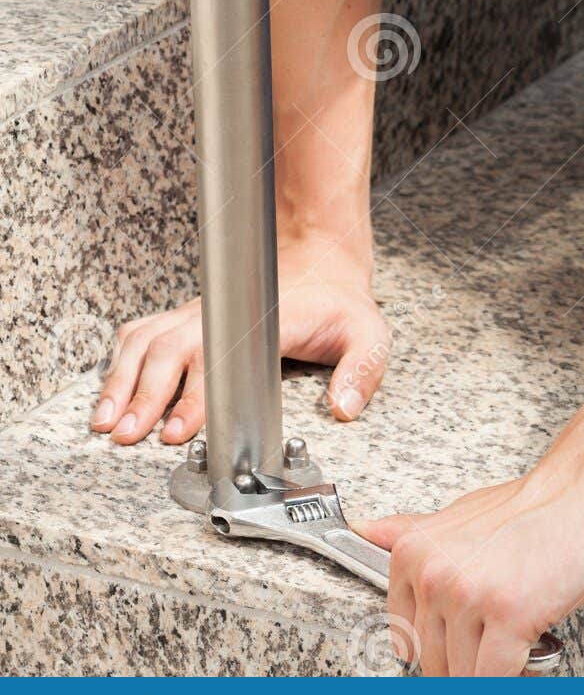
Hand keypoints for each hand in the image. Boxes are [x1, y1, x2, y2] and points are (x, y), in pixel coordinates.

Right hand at [90, 231, 389, 446]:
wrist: (320, 260)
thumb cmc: (339, 302)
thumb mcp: (368, 332)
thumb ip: (362, 369)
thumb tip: (344, 407)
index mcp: (261, 321)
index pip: (218, 361)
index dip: (194, 397)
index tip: (175, 430)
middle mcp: (221, 315)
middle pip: (167, 350)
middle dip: (143, 394)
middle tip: (126, 434)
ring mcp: (200, 314)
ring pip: (146, 340)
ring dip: (121, 378)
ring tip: (104, 421)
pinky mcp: (189, 318)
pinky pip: (143, 332)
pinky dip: (120, 358)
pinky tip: (110, 388)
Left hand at [354, 405, 583, 676]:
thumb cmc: (537, 506)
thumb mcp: (461, 514)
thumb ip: (413, 533)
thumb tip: (363, 529)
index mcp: (414, 552)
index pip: (405, 639)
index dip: (441, 646)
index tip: (464, 641)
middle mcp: (433, 573)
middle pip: (434, 663)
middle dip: (468, 663)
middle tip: (500, 637)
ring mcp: (468, 594)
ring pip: (462, 677)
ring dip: (491, 672)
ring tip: (518, 637)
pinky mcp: (508, 614)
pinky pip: (492, 680)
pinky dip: (511, 680)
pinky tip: (527, 654)